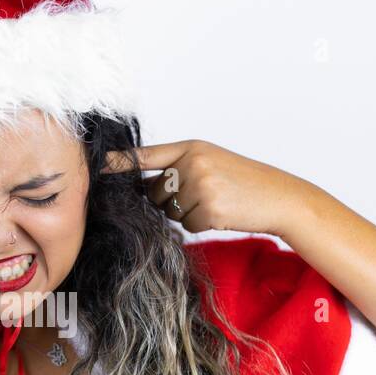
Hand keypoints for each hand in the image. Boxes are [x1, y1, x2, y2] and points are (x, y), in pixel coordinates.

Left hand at [100, 139, 318, 237]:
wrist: (279, 197)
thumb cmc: (243, 182)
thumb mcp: (210, 163)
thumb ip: (178, 170)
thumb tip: (145, 189)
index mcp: (191, 148)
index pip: (147, 156)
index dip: (119, 162)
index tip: (95, 165)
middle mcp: (192, 164)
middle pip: (155, 193)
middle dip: (171, 200)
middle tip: (205, 194)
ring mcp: (200, 186)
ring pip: (170, 212)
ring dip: (188, 213)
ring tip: (216, 202)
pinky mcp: (209, 209)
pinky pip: (188, 225)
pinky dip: (202, 224)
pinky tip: (222, 213)